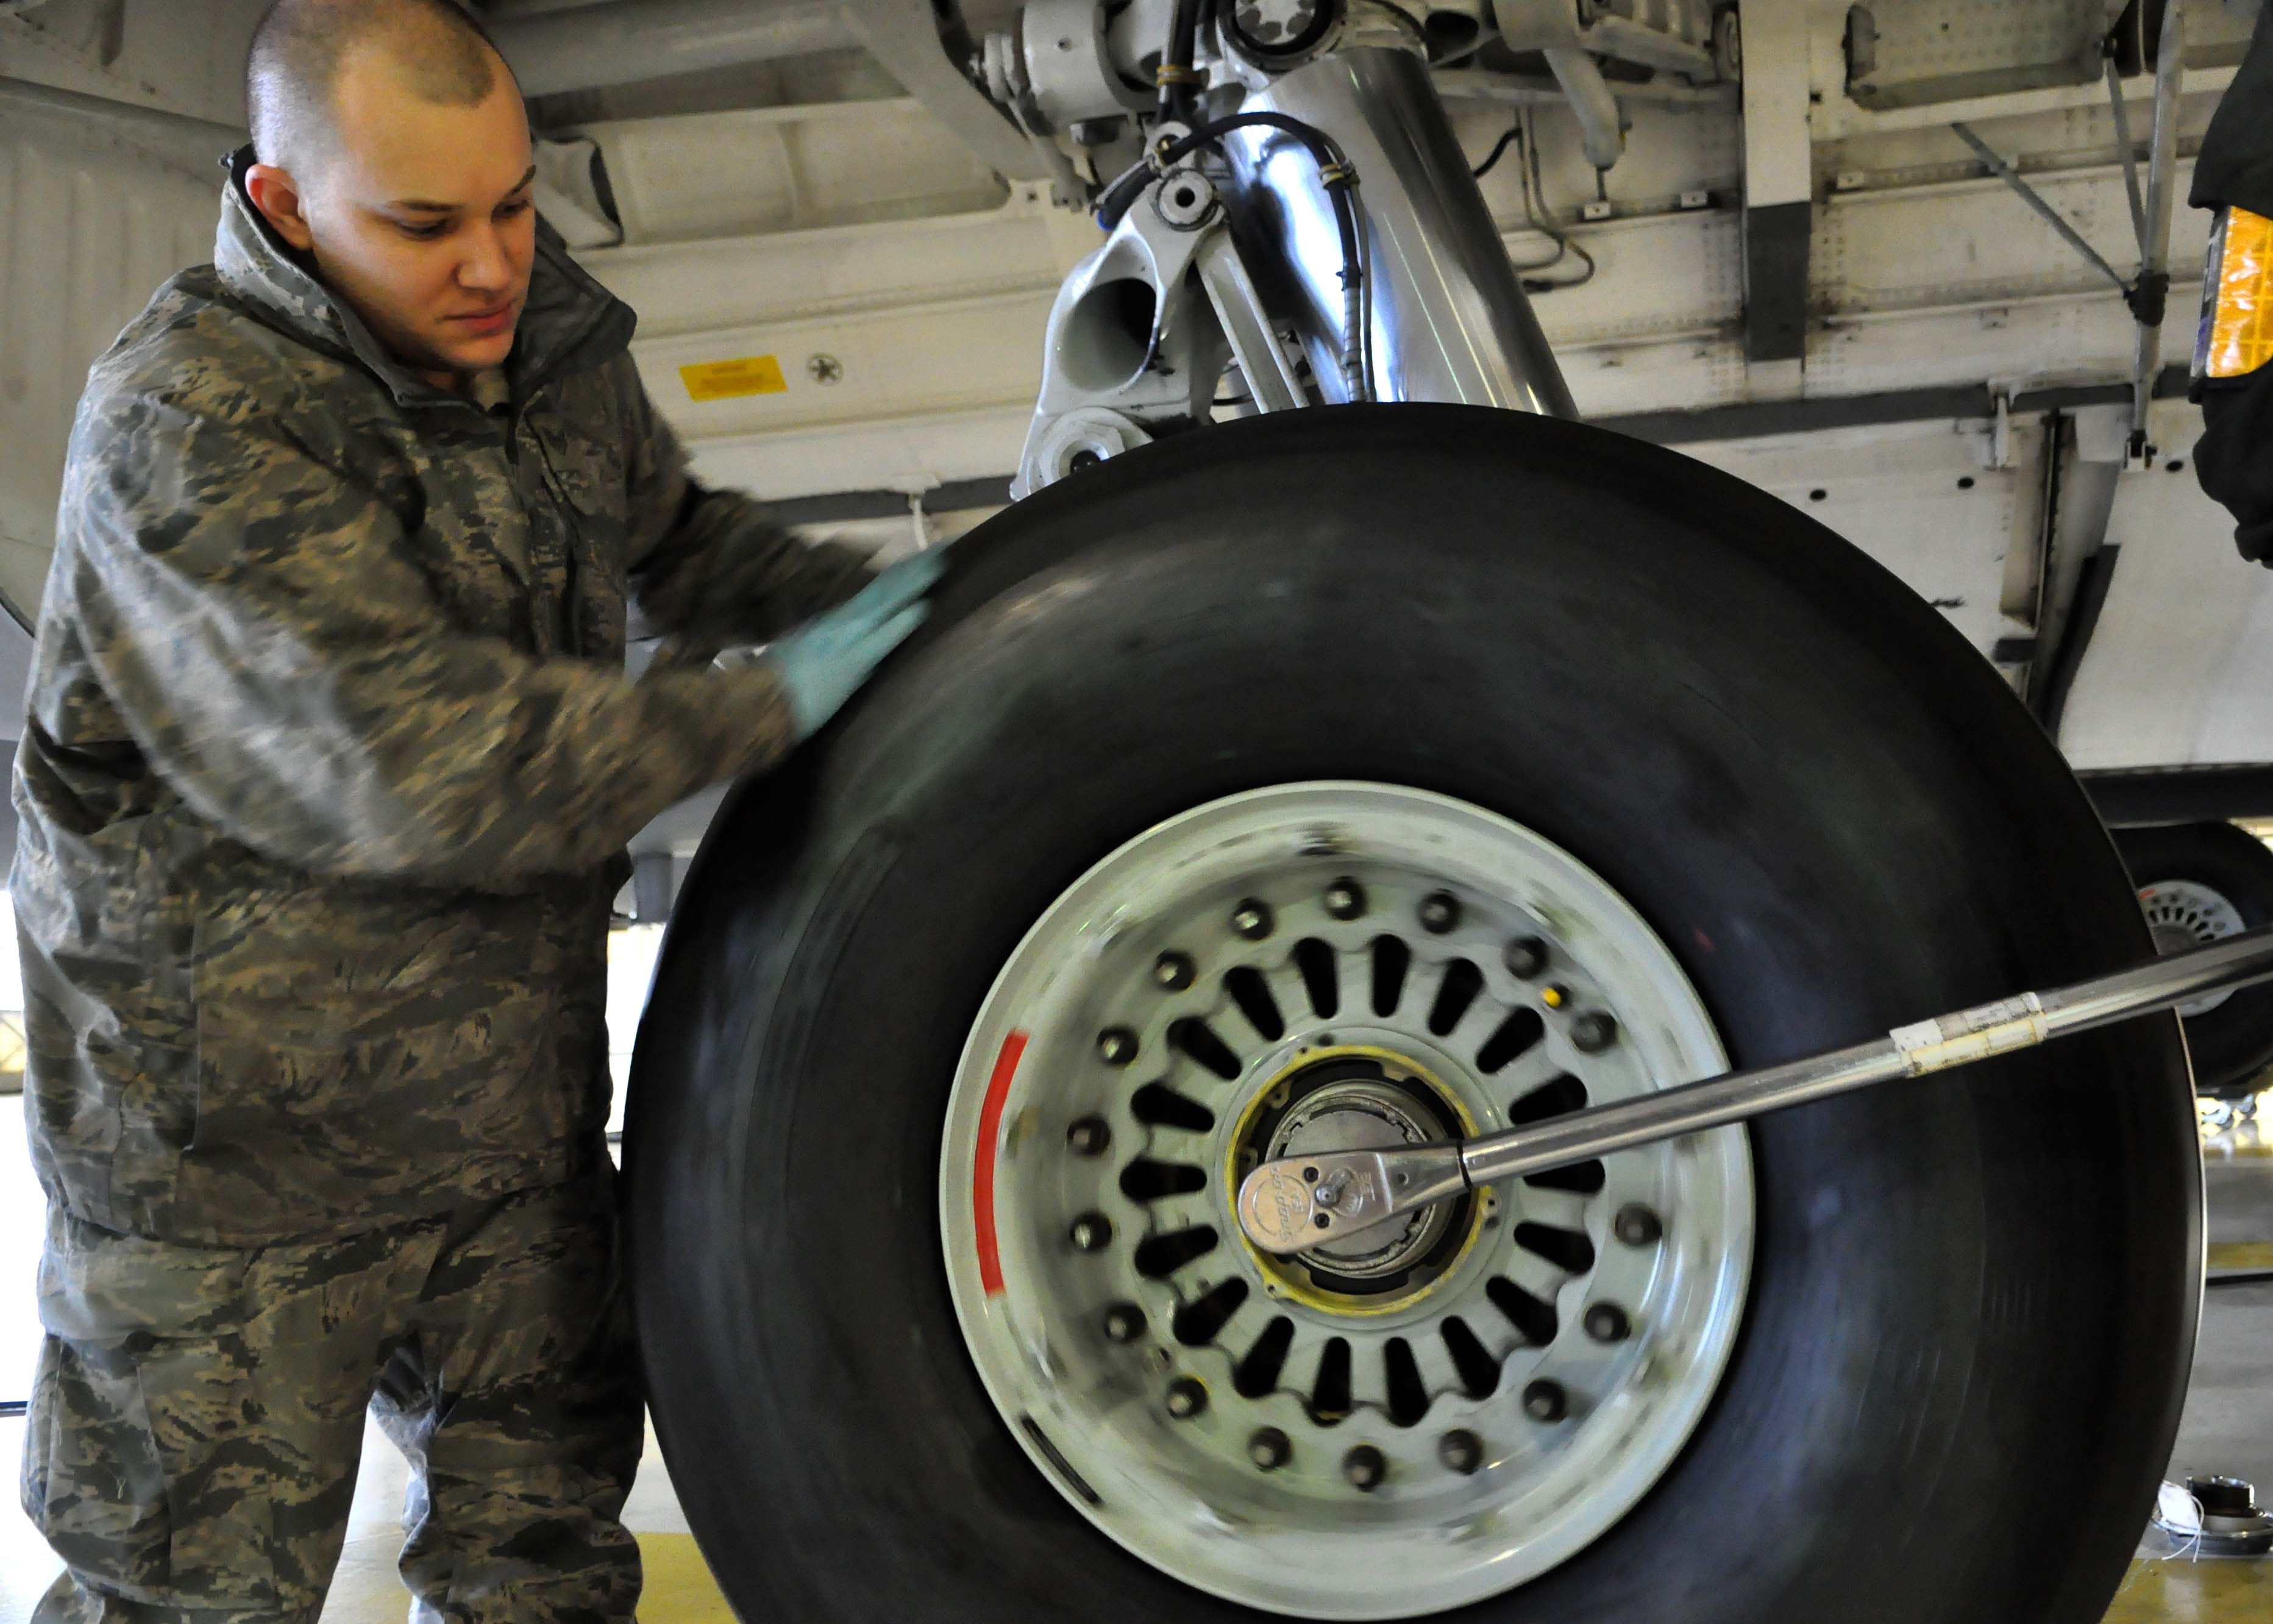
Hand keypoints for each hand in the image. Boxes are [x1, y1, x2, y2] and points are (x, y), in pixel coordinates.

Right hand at [763, 548, 943, 739]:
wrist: (759, 705)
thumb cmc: (773, 681)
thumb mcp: (798, 649)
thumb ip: (824, 638)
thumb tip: (850, 638)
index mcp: (832, 618)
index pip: (875, 590)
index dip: (901, 574)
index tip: (924, 557)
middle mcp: (841, 621)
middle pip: (886, 588)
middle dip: (915, 568)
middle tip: (945, 549)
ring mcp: (848, 640)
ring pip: (886, 602)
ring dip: (915, 582)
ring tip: (943, 562)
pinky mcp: (851, 663)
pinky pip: (882, 639)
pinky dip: (902, 621)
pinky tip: (924, 606)